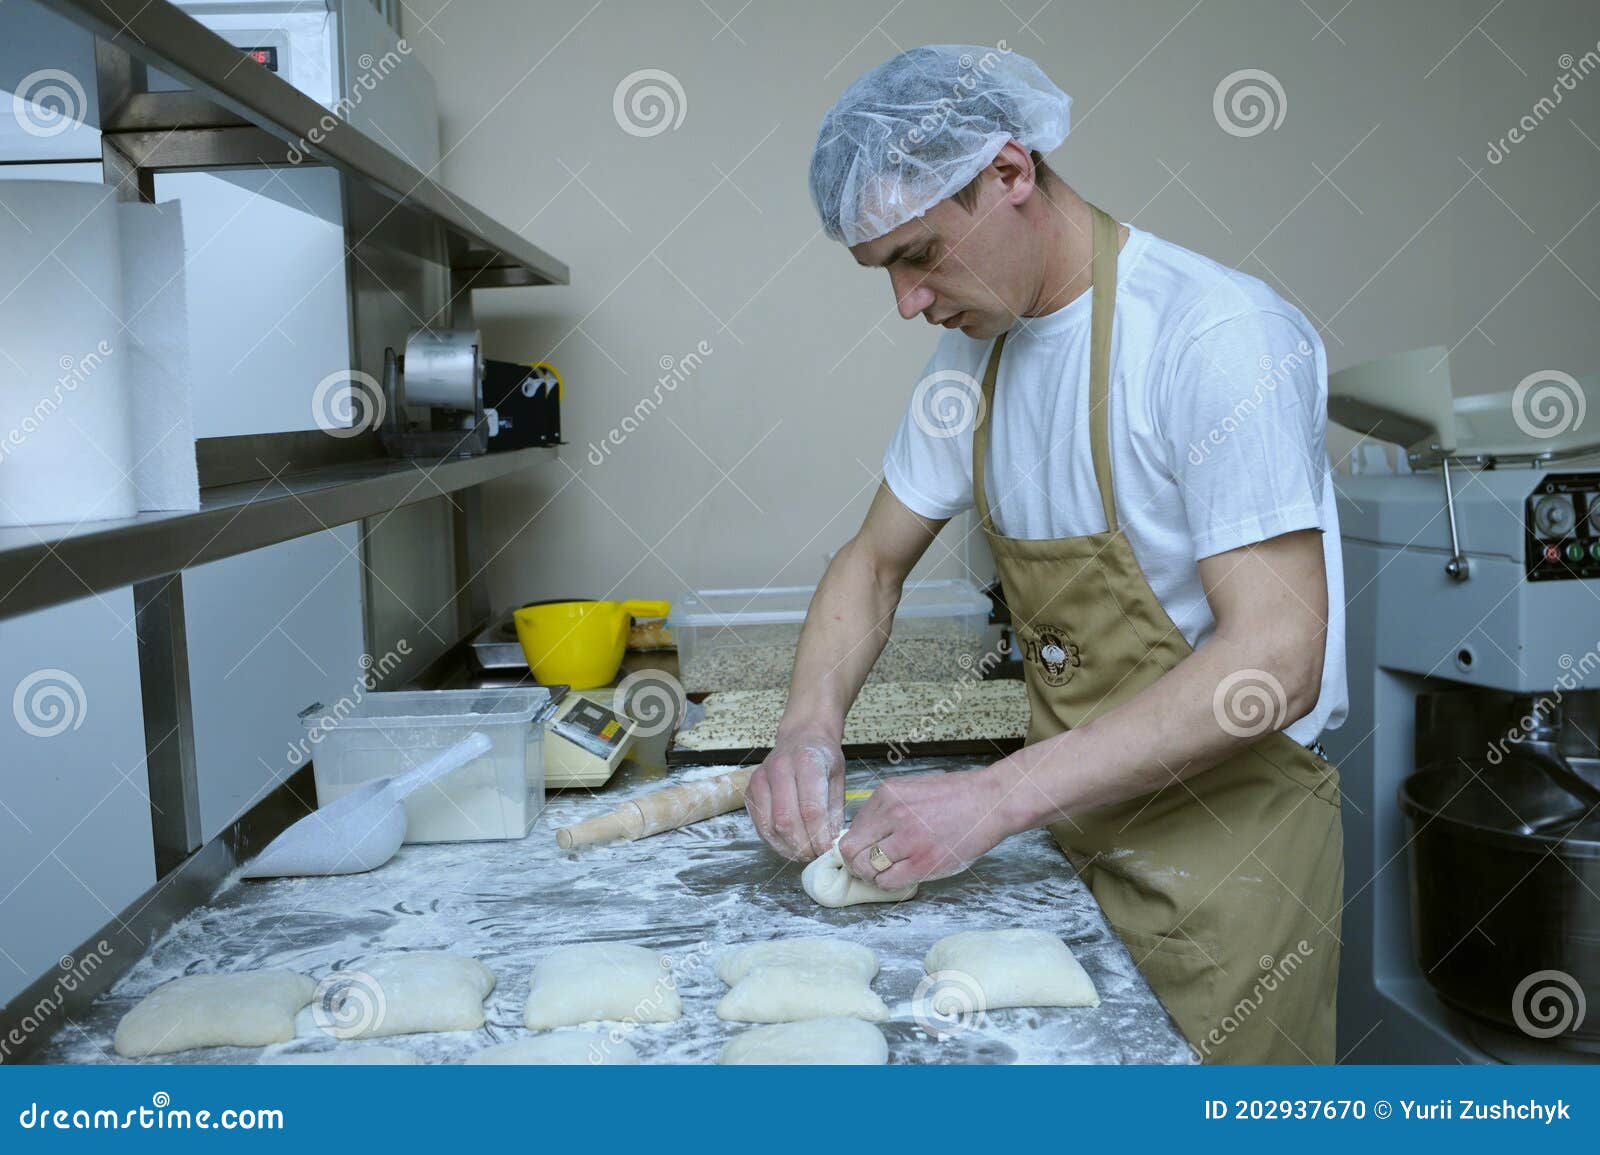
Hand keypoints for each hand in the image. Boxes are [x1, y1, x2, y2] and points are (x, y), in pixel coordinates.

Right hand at [745, 735, 843, 860]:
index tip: (827, 850)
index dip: (819, 836)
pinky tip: (789, 846)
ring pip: (770, 825)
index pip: (811, 809)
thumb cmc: (822, 757)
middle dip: (803, 845)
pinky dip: (774, 841)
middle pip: (787, 820)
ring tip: (804, 854)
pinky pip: (759, 824)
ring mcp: (760, 779)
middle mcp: (779, 768)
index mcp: (806, 762)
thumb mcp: (838, 778)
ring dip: (787, 847)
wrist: (801, 735)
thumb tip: (830, 844)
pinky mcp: (750, 790)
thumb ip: (834, 811)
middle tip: (816, 856)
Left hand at [838, 767, 1015, 890]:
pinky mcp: (923, 862)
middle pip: (851, 850)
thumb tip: (865, 834)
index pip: (852, 829)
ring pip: (866, 868)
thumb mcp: (912, 790)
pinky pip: (888, 881)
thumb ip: (887, 809)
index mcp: (887, 795)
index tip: (864, 852)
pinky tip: (902, 875)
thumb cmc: (955, 798)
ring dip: (873, 874)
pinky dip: (889, 883)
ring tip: (888, 871)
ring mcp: (908, 839)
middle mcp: (893, 815)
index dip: (856, 845)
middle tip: (871, 866)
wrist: (990, 803)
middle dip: (857, 862)